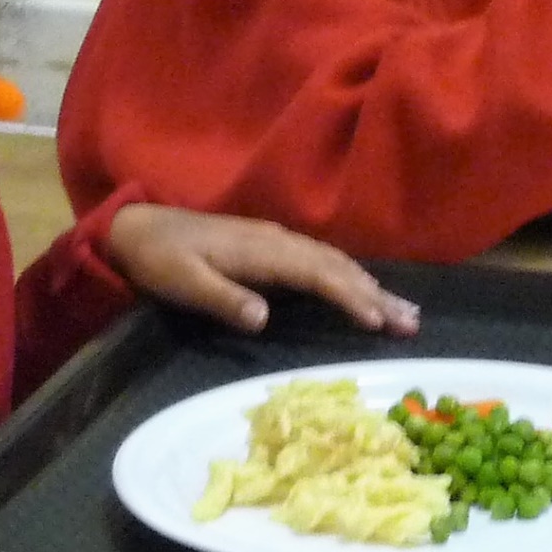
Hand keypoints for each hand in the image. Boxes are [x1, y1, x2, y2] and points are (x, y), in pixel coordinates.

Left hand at [104, 206, 423, 335]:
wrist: (140, 228)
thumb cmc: (160, 260)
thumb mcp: (183, 283)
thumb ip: (223, 299)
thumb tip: (264, 318)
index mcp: (262, 251)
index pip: (318, 275)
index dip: (350, 297)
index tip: (377, 322)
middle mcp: (278, 242)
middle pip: (338, 268)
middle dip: (376, 295)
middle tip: (411, 323)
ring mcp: (278, 242)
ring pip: (335, 263)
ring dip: (370, 286)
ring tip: (403, 312)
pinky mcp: (273, 248)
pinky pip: (323, 261)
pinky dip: (351, 277)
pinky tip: (364, 291)